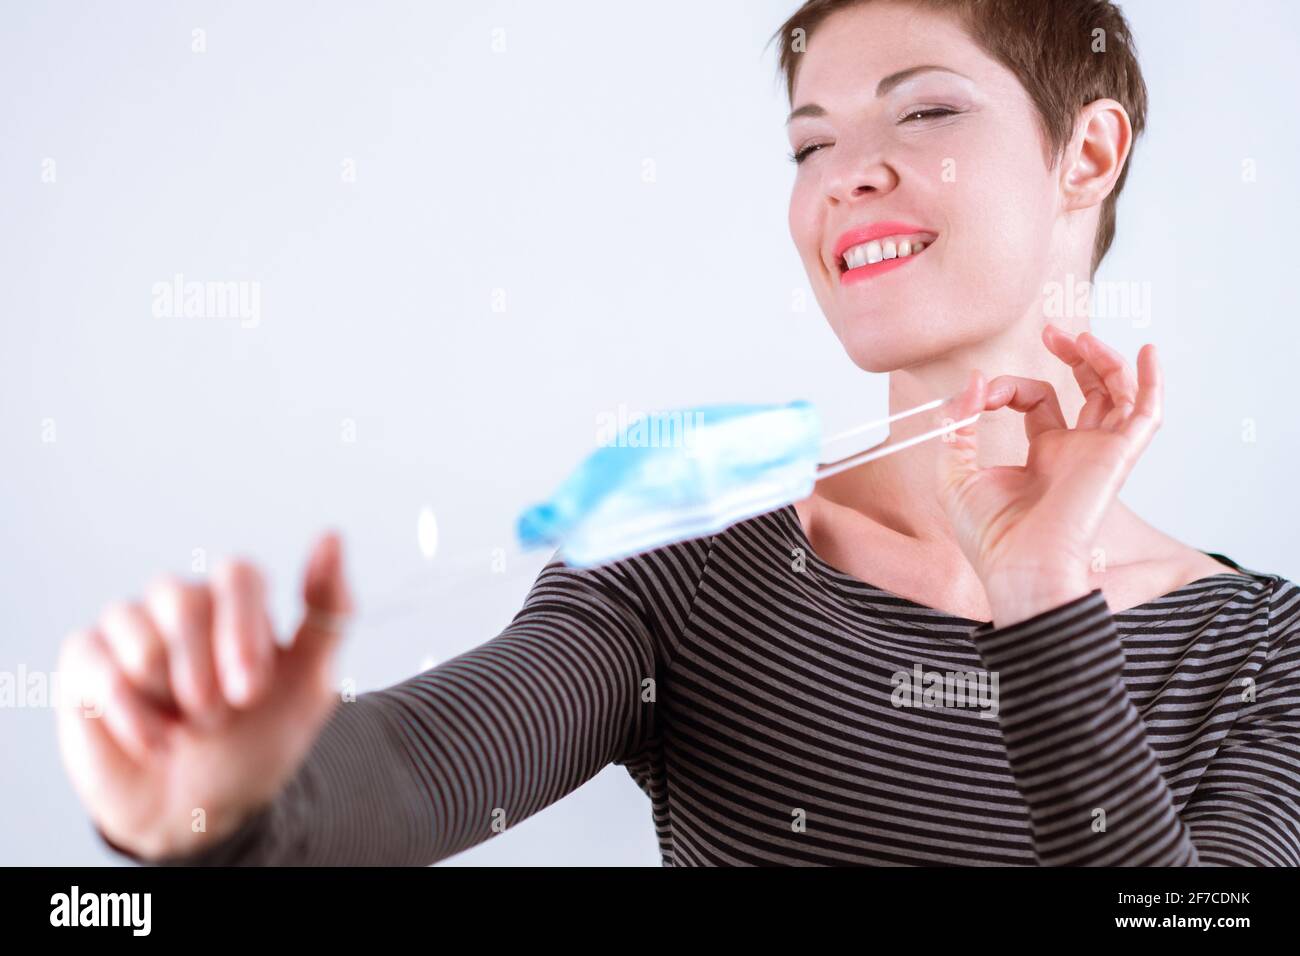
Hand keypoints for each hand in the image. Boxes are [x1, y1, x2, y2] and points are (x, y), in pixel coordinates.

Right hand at [55, 533, 351, 860]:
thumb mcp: (310, 684)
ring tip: (185, 726)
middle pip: (182, 599)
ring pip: (138, 636)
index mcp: (238, 599)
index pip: (238, 574)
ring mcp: (130, 626)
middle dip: (203, 675)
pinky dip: (132, 717)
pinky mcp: (85, 658)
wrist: (202, 809)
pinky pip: (97, 667)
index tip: (250, 692)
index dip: (241, 632)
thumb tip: (331, 536)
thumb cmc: (256, 740)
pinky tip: (154, 742)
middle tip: (216, 716)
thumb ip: (329, 612)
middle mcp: (182, 601)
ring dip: (167, 699)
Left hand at [935, 324, 1163, 626]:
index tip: (980, 394)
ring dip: (1102, 360)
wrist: (1017, 567)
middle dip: (1073, 355)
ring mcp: (1099, 453)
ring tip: (1078, 338)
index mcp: (1043, 455)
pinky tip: (1146, 354)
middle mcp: (1076, 452)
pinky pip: (1147, 415)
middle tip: (1052, 331)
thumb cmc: (989, 535)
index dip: (1008, 386)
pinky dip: (1150, 383)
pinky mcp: (1117, 458)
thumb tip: (974, 381)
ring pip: (1118, 394)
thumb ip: (959, 425)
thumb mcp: (955, 472)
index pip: (1036, 399)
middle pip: (1088, 389)